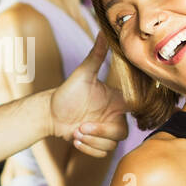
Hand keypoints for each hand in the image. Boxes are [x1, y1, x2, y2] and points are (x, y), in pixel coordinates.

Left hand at [49, 32, 129, 155]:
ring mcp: (105, 131)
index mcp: (116, 101)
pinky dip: (88, 149)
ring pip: (111, 145)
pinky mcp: (97, 143)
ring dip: (91, 142)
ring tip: (75, 132)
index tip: (123, 114)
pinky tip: (75, 139)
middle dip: (101, 133)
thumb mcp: (82, 74)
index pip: (136, 109)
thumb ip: (96, 56)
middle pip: (122, 134)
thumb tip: (103, 31)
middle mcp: (114, 116)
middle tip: (82, 127)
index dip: (135, 114)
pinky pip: (101, 153)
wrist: (49, 112)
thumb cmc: (66, 92)